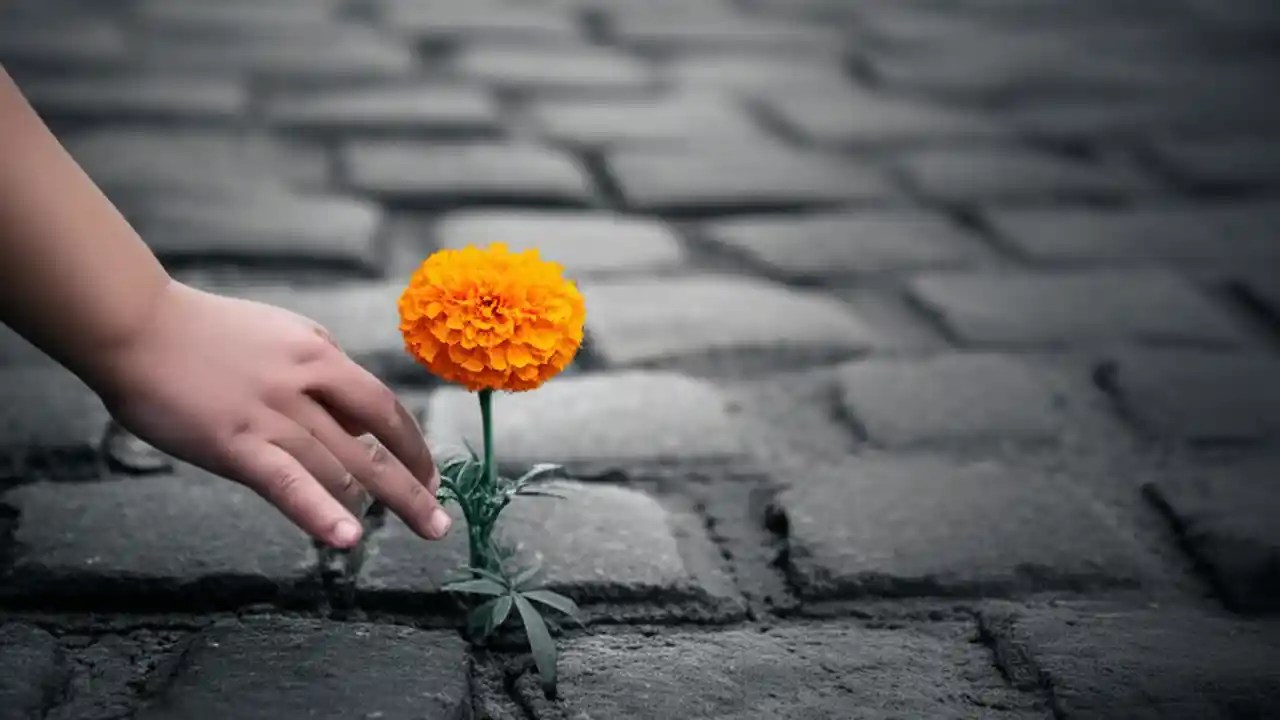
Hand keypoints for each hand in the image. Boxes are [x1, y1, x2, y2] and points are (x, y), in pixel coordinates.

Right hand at [86, 280, 449, 547]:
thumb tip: (354, 418)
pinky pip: (287, 483)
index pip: (382, 407)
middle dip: (415, 486)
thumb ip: (320, 372)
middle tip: (441, 523)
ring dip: (384, 502)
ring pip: (341, 467)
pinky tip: (347, 537)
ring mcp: (272, 414)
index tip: (429, 474)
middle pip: (375, 443)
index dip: (412, 445)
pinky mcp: (234, 443)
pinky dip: (320, 512)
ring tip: (418, 531)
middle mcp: (306, 384)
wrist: (137, 325)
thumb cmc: (205, 333)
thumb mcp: (282, 335)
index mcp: (320, 354)